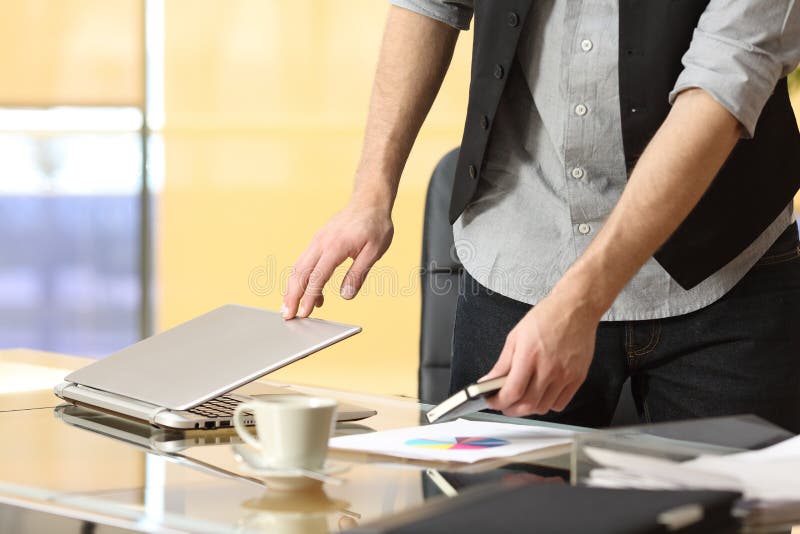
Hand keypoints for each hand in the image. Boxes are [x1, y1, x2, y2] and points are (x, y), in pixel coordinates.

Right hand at [282, 198, 393, 318]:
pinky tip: (311, 293)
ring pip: (298, 267)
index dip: (309, 296)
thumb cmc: (375, 225)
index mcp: (335, 246)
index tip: (304, 313)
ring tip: (291, 307)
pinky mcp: (318, 241)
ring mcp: (317, 241)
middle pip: (300, 272)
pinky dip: (302, 278)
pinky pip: (305, 261)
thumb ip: (358, 273)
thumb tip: (346, 296)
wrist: (369, 201)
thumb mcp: (374, 251)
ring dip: (292, 288)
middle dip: (291, 295)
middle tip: (287, 316)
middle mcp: (321, 243)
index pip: (317, 276)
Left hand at [482, 282, 601, 416]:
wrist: (575, 309)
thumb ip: (502, 364)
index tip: (492, 402)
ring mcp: (565, 375)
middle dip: (511, 410)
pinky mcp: (578, 378)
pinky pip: (561, 404)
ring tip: (522, 398)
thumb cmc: (546, 318)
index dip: (499, 402)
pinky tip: (542, 394)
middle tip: (504, 405)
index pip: (513, 391)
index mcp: (529, 355)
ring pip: (544, 408)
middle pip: (528, 405)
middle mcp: (549, 368)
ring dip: (529, 408)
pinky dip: (548, 404)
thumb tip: (489, 382)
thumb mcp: (515, 336)